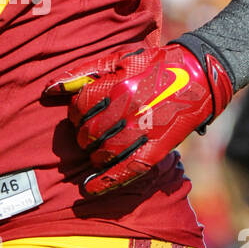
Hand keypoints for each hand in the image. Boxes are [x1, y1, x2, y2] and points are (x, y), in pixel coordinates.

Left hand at [44, 36, 233, 194]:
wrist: (199, 75)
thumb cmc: (154, 65)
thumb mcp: (120, 59)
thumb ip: (83, 73)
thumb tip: (49, 90)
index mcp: (118, 86)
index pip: (80, 107)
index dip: (75, 113)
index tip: (80, 115)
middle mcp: (129, 111)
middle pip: (89, 133)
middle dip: (83, 135)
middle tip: (88, 134)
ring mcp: (143, 132)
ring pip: (104, 154)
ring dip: (94, 156)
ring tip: (96, 151)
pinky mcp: (157, 149)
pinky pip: (127, 170)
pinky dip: (106, 182)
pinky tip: (89, 187)